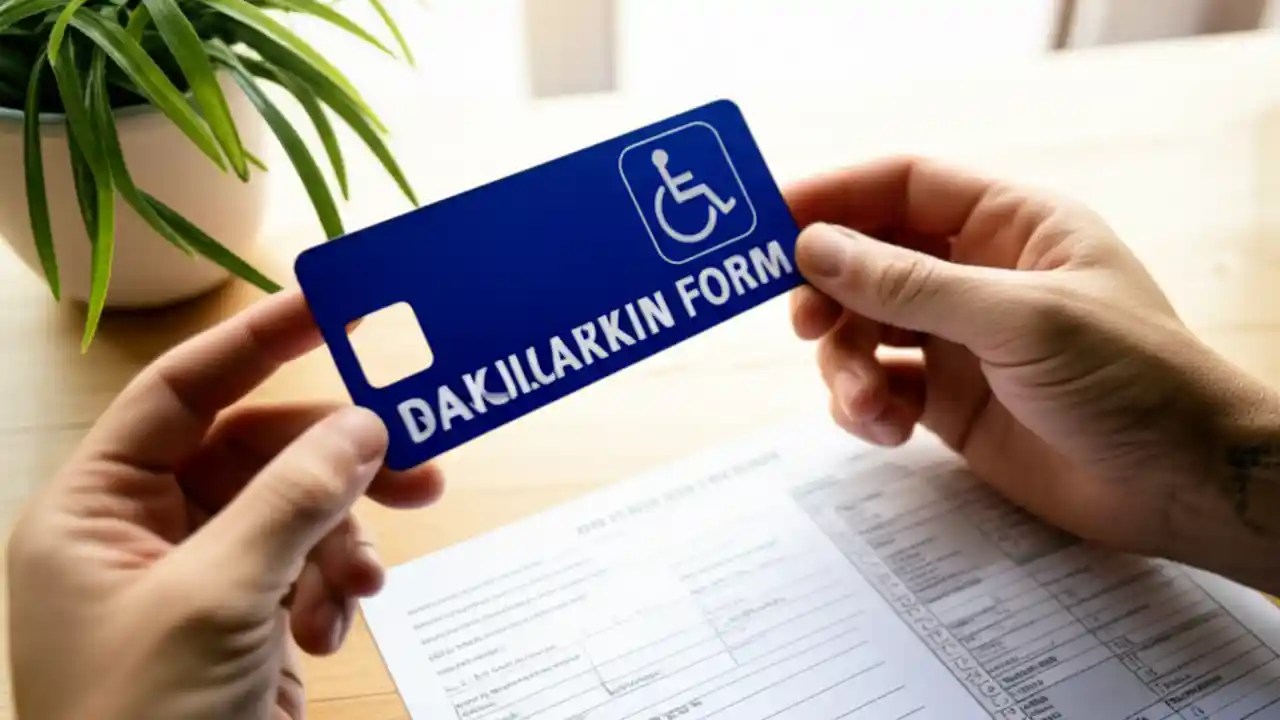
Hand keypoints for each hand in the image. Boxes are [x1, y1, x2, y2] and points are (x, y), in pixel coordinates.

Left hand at [7, 291, 443, 719]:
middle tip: (420, 464)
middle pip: (259, 455)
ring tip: (369, 584)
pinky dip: (333, 593)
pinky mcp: (246, 627)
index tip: (335, 310)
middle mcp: (144, 536)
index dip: (257, 344)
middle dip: (336, 467)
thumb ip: (292, 499)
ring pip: (297, 515)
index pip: (181, 394)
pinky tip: (328, 635)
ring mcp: (200, 583)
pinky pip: (308, 573)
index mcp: (97, 512)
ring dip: (344, 541)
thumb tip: (363, 424)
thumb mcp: (216, 599)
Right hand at [787, 156, 1279, 592]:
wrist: (1182, 488)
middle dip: (830, 290)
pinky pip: (879, 387)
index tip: (770, 222)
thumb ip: (909, 285)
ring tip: (866, 402)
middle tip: (804, 323)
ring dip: (845, 363)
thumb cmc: (1131, 381)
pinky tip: (884, 428)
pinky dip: (864, 405)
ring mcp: (961, 341)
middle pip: (870, 259)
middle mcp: (978, 275)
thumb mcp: (1017, 320)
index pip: (905, 187)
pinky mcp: (950, 403)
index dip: (836, 197)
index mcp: (1011, 225)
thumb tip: (814, 246)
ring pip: (864, 329)